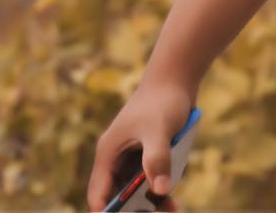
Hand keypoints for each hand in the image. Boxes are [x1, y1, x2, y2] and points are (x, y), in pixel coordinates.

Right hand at [86, 80, 192, 210]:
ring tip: (171, 208)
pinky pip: (149, 179)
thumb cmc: (163, 100)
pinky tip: (173, 198)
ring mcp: (132, 156)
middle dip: (132, 210)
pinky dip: (158, 189)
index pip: (98, 194)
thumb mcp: (159, 130)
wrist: (177, 77)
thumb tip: (161, 189)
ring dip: (149, 202)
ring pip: (134, 190)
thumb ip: (157, 159)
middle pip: (117, 196)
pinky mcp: (147, 153)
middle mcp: (116, 157)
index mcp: (109, 153)